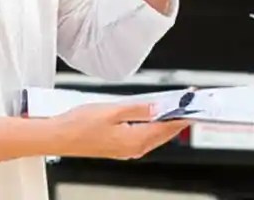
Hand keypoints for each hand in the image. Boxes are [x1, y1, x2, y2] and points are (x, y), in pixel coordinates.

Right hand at [53, 102, 190, 160]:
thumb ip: (140, 109)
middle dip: (178, 118)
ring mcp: (126, 150)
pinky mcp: (120, 147)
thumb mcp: (113, 110)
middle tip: (190, 103)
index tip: (195, 105)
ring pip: (155, 135)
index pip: (168, 128)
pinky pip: (144, 136)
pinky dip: (153, 126)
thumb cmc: (80, 124)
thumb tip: (160, 107)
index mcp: (135, 141)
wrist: (58, 137)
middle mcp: (133, 149)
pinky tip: (153, 116)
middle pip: (164, 133)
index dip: (183, 115)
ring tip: (176, 107)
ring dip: (166, 122)